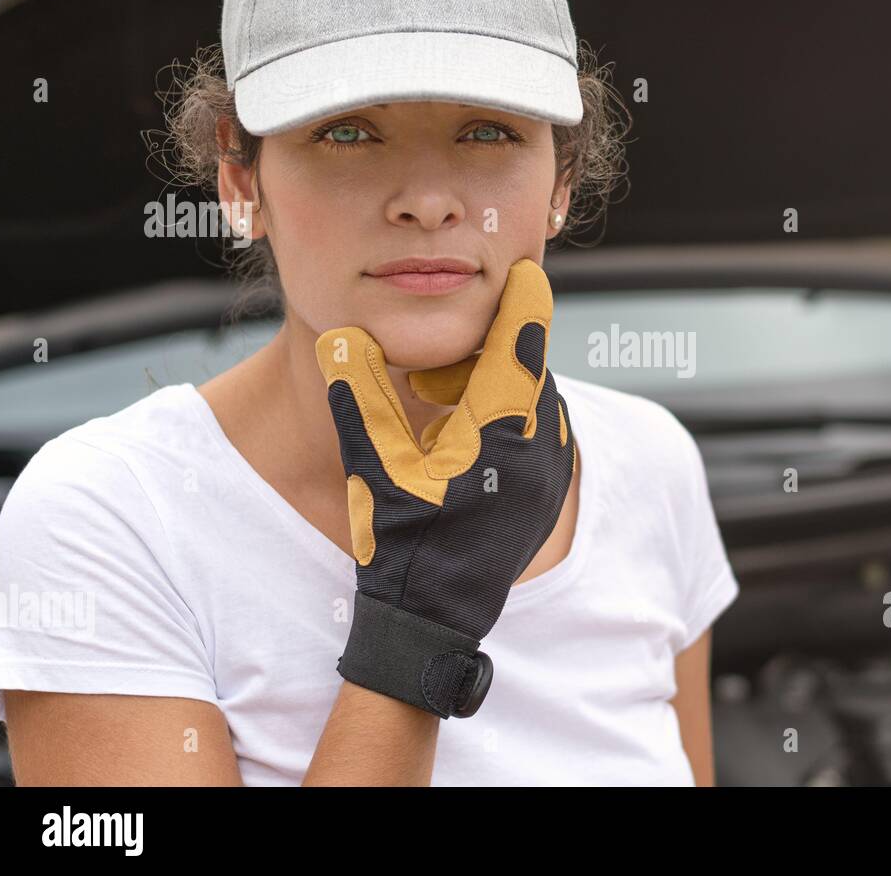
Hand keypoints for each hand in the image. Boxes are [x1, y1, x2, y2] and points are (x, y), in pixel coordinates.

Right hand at [314, 258, 576, 717]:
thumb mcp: (374, 466)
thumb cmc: (403, 544)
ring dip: (500, 386)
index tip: (527, 269)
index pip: (523, 350)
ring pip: (536, 405)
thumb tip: (342, 338)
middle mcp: (539, 452)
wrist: (434, 621)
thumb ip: (360, 397)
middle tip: (456, 342)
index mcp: (501, 434)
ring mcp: (548, 477)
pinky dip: (510, 418)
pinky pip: (540, 436)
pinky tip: (465, 429)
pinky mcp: (546, 497)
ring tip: (446, 391)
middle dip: (496, 348)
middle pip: (530, 374)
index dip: (524, 304)